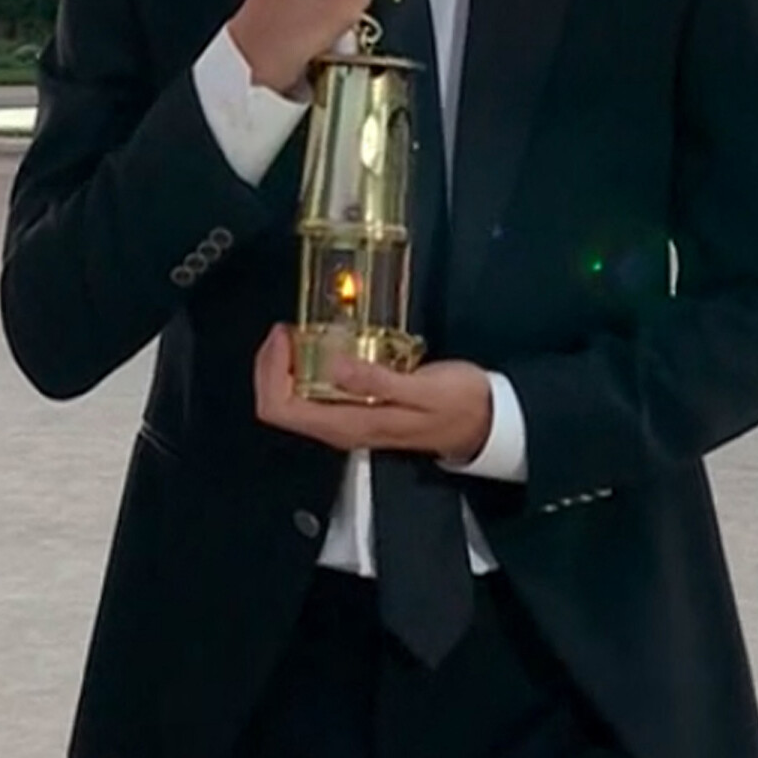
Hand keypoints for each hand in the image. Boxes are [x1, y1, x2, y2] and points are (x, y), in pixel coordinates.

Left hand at [253, 323, 493, 463]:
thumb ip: (379, 381)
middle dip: (271, 366)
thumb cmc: (458, 404)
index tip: (286, 336)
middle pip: (279, 405)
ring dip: (285, 366)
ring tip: (297, 333)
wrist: (486, 422)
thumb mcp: (424, 389)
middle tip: (286, 329)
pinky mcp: (356, 409)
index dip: (271, 372)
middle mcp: (340, 428)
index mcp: (350, 425)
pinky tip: (318, 345)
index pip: (282, 409)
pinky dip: (304, 368)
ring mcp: (346, 420)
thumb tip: (333, 366)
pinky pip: (312, 392)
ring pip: (292, 399)